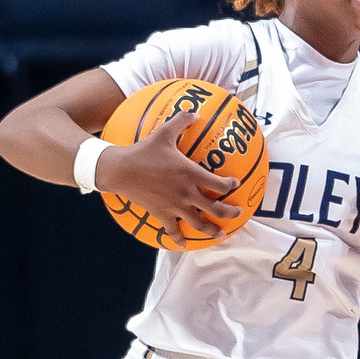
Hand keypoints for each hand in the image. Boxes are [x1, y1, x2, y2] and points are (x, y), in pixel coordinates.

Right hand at [95, 107, 241, 241]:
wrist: (121, 170)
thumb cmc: (144, 151)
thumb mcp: (164, 133)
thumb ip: (182, 122)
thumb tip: (195, 113)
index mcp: (191, 174)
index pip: (219, 184)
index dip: (230, 185)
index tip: (234, 184)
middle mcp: (186, 193)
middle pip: (215, 208)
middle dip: (229, 212)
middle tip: (237, 213)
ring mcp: (175, 206)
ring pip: (199, 223)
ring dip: (212, 230)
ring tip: (221, 233)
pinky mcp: (161, 214)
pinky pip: (172, 231)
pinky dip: (179, 239)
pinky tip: (183, 244)